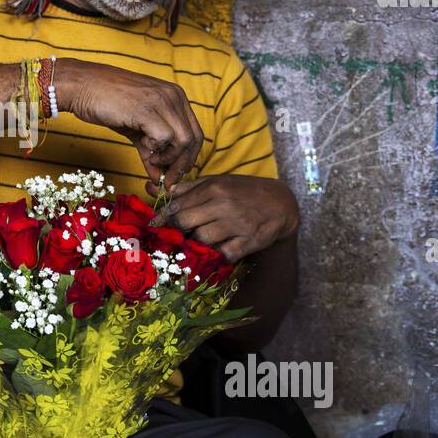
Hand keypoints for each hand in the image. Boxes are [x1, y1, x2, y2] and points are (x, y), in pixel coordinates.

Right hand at [56, 59, 203, 192]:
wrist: (82, 86)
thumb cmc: (106, 104)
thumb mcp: (136, 129)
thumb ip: (151, 151)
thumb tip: (160, 179)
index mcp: (175, 97)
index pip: (196, 134)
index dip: (188, 159)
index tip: (174, 175)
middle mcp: (174, 96)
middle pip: (194, 140)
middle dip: (182, 166)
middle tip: (167, 181)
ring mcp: (162, 101)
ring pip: (184, 141)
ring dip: (169, 160)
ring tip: (151, 160)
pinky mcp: (147, 109)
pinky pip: (165, 139)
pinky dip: (156, 151)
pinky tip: (142, 146)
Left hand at [151, 174, 298, 261]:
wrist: (281, 203)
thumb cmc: (244, 192)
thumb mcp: (219, 182)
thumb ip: (191, 187)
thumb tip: (163, 191)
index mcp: (214, 188)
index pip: (177, 205)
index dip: (163, 218)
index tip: (155, 226)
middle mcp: (224, 205)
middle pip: (184, 222)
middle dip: (176, 231)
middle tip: (176, 236)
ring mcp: (237, 224)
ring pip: (201, 240)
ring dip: (196, 244)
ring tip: (199, 242)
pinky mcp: (249, 242)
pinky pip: (223, 254)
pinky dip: (217, 255)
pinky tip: (219, 249)